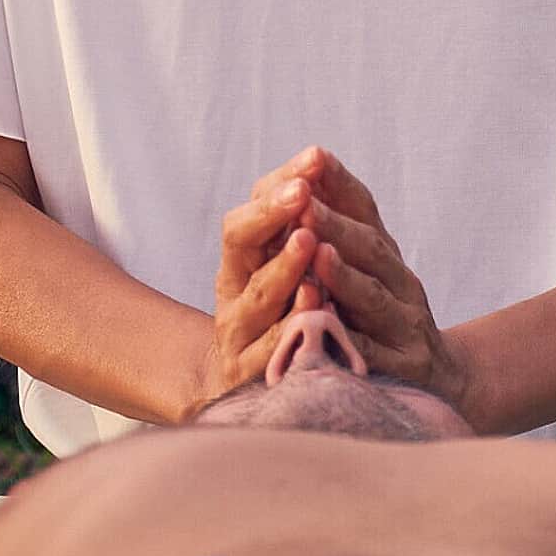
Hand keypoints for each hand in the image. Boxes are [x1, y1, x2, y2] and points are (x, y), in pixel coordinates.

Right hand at [203, 176, 321, 403]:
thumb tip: (322, 163)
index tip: (313, 159)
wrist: (262, 396)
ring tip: (309, 240)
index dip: (278, 187)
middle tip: (302, 191)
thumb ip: (300, 226)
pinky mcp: (251, 375)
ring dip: (284, 266)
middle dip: (271, 213)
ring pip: (257, 295)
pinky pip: (272, 348)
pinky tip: (316, 305)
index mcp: (243, 260)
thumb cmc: (283, 321)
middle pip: (240, 242)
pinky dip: (293, 325)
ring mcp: (238, 334)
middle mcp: (233, 291)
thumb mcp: (287, 271)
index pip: (252, 211)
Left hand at [250, 147, 469, 407]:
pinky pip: (372, 355)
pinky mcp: (404, 369)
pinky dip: (351, 340)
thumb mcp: (371, 274)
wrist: (443, 383)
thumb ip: (344, 235)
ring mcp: (406, 327)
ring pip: (374, 298)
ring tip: (318, 252)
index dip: (342, 183)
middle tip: (303, 201)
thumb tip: (304, 181)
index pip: (367, 211)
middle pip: (371, 249)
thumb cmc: (386, 323)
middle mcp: (402, 285)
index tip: (315, 156)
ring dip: (346, 275)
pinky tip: (329, 328)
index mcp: (388, 257)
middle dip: (337, 223)